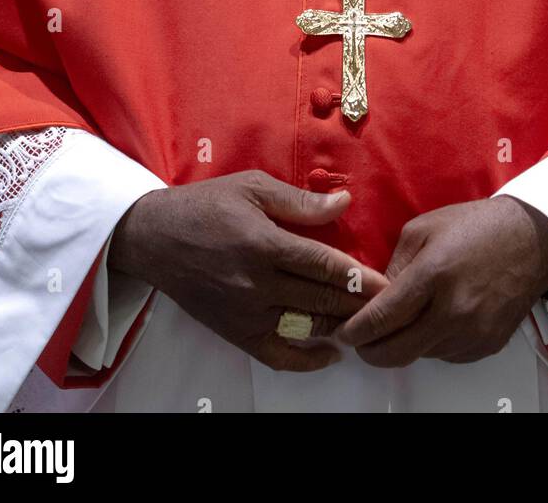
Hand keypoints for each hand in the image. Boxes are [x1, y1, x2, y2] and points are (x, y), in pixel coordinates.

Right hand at [109, 170, 387, 371]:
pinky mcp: (235, 332)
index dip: (359, 277)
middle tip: (391, 304)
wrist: (156, 238)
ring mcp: (246, 313)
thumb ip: (300, 202)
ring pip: (305, 326)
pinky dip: (306, 360)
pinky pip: (276, 355)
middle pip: (321, 298)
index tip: (387, 283)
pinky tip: (330, 353)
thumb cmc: (207, 206)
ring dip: (339, 326)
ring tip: (369, 322)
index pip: (324, 266)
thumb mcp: (253, 188)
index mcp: (264, 244)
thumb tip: (344, 203)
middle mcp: (257, 284)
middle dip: (359, 303)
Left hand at [335, 194, 547, 366]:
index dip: (354, 331)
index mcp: (433, 275)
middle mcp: (453, 311)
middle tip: (361, 340)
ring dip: (404, 344)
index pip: (381, 318)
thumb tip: (376, 296)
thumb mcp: (424, 228)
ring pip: (420, 356)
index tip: (342, 333)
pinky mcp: (486, 346)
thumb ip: (394, 265)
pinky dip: (432, 344)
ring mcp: (472, 333)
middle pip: (396, 353)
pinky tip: (435, 319)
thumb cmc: (475, 227)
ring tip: (405, 320)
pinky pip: (445, 355)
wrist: (531, 241)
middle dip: (370, 351)